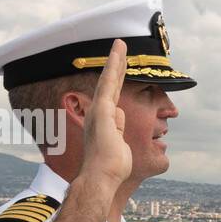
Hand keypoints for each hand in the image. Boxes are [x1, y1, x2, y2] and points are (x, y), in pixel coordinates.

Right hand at [78, 39, 131, 188]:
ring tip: (121, 44)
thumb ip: (118, 128)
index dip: (116, 80)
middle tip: (120, 46)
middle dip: (116, 65)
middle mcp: (98, 113)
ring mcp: (99, 111)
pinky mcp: (103, 111)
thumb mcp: (120, 144)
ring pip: (109, 79)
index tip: (120, 67)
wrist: (101, 177)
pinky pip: (109, 83)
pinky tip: (118, 53)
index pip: (112, 96)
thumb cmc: (111, 168)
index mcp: (104, 121)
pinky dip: (113, 67)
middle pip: (110, 83)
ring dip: (116, 60)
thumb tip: (120, 116)